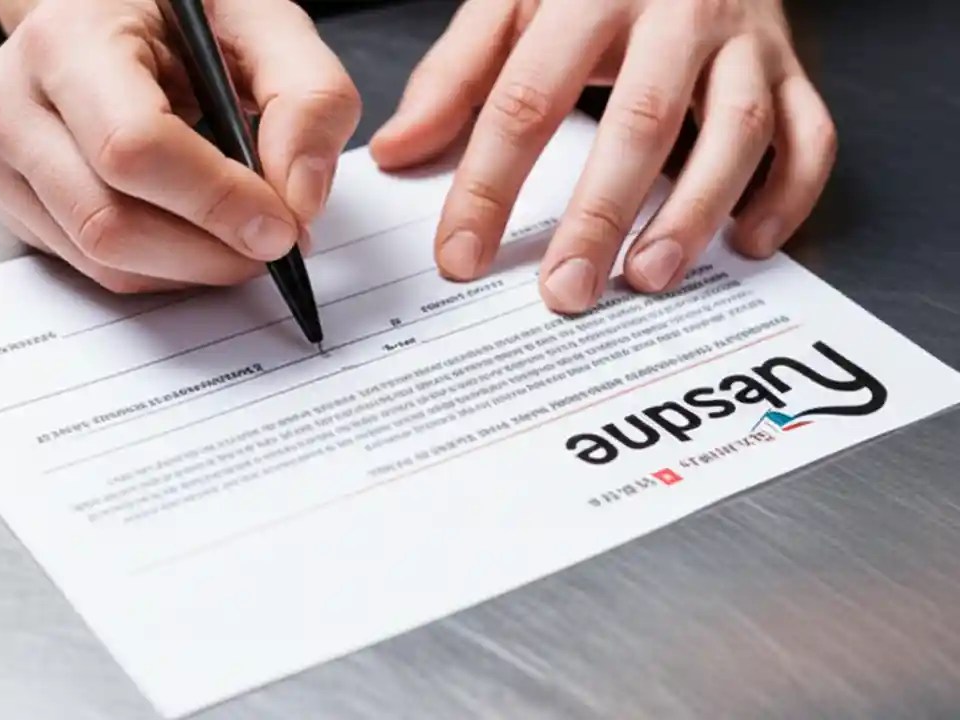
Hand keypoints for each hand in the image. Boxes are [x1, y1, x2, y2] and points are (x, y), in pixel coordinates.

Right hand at [0, 0, 359, 293]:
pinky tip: (195, 233)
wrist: (107, 16)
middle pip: (110, 222)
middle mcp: (10, 99)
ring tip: (241, 237)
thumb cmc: (182, 16)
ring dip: (190, 268)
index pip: (132, 148)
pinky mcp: (8, 201)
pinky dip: (159, 268)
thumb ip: (309, 97)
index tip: (280, 226)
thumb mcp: (263, 24)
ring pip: (100, 259)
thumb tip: (300, 198)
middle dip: (209, 252)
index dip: (215, 202)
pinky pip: (89, 267)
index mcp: (68, 37)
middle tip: (274, 243)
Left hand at [371, 0, 835, 312]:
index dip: (489, 184)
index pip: (527, 99)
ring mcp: (744, 40)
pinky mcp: (791, 66)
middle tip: (563, 291)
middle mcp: (677, 11)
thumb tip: (396, 151)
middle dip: (597, 216)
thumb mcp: (515, 2)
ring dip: (694, 213)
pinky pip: (810, 135)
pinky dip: (788, 195)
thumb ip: (456, 76)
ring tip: (647, 278)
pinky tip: (747, 245)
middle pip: (639, 121)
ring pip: (735, 132)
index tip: (461, 255)